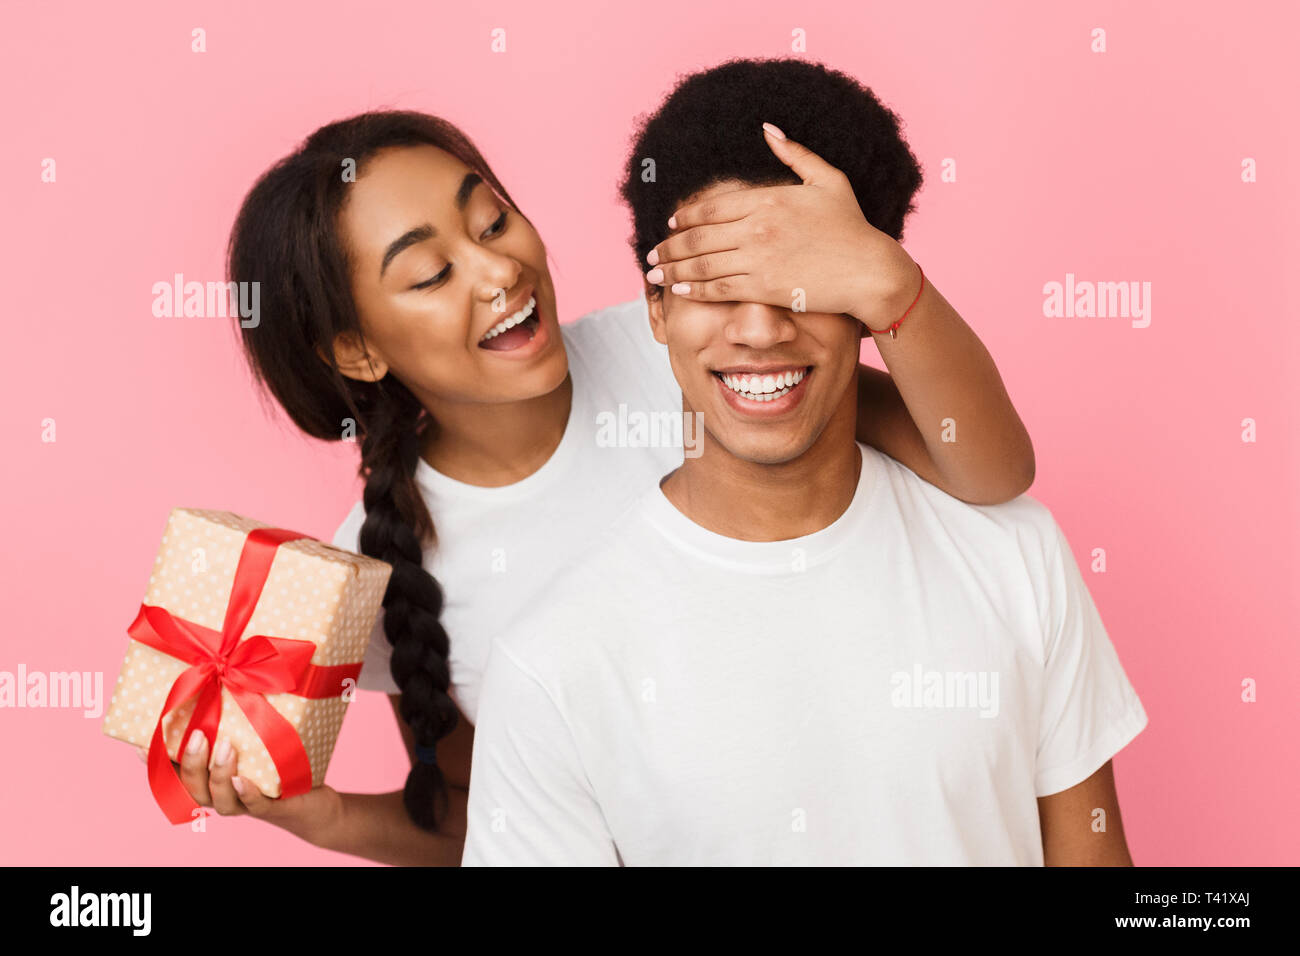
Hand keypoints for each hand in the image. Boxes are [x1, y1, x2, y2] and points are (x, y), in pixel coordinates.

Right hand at [137, 731, 342, 844]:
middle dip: (191, 763)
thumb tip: (220, 671)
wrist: (310, 794)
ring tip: (226, 747)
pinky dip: (246, 794)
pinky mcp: (272, 806)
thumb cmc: (274, 757)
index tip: (142, 744)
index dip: (155, 762)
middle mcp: (220, 792)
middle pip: (192, 788)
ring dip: (218, 774)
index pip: (173, 773)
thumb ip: (234, 714)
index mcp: (208, 777)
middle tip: (199, 735)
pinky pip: (255, 805)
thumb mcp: (252, 732)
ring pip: (220, 799)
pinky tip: (242, 780)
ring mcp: (243, 802)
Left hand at [643, 123, 919, 330]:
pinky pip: (718, 288)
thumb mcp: (827, 179)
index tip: (670, 223)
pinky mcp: (763, 288)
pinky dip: (694, 289)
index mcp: (767, 199)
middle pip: (698, 237)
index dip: (685, 216)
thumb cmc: (851, 226)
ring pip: (702, 264)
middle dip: (668, 247)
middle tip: (651, 254)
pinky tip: (678, 289)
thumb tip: (767, 128)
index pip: (711, 206)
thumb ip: (794, 153)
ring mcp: (758, 259)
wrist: (869, 270)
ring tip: (655, 274)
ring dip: (673, 269)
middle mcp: (757, 228)